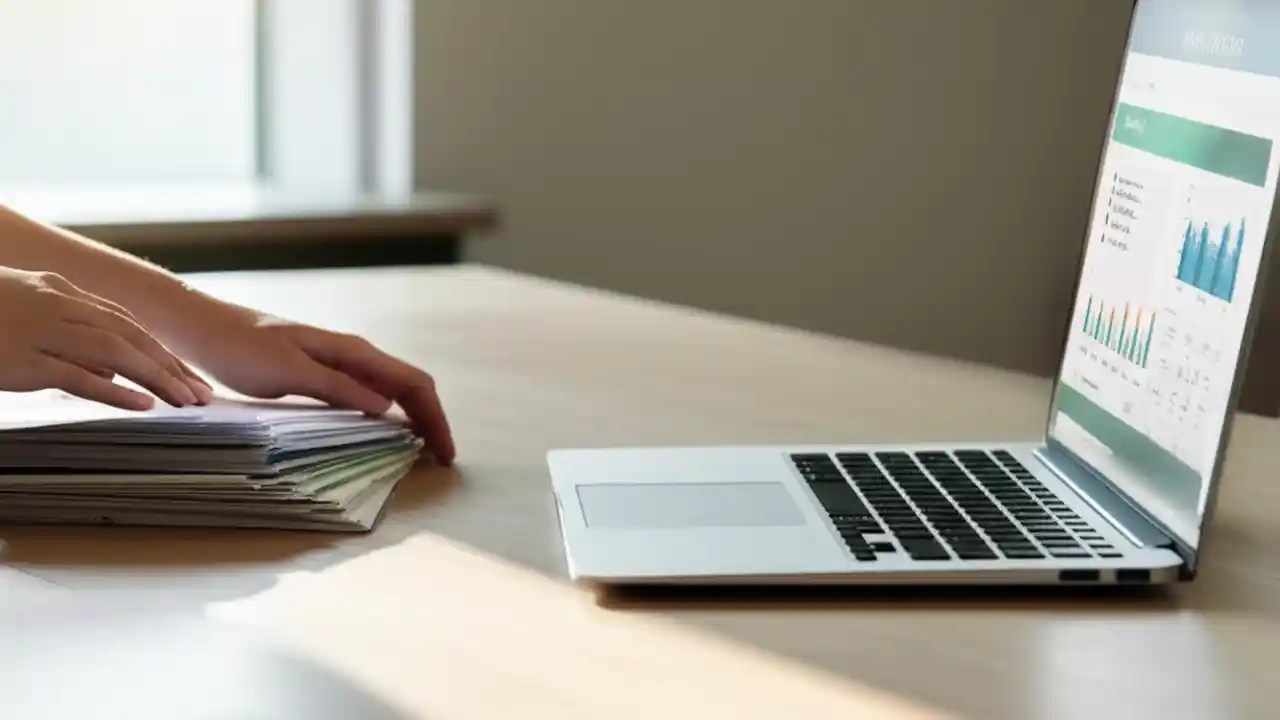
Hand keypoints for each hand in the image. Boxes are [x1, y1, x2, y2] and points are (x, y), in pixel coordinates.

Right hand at [0, 268, 211, 409]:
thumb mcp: (27, 318)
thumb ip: (68, 339)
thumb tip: (110, 369)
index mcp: (60, 292)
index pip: (126, 322)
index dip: (161, 349)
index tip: (188, 375)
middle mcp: (57, 305)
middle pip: (131, 335)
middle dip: (172, 365)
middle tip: (202, 394)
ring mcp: (40, 330)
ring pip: (115, 352)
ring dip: (157, 377)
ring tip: (186, 401)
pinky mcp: (21, 359)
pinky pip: (77, 375)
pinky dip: (114, 389)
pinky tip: (143, 405)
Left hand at [185, 305, 455, 463]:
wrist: (205, 329)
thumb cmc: (241, 348)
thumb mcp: (290, 371)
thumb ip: (338, 388)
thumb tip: (388, 409)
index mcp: (353, 352)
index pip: (413, 383)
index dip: (435, 418)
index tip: (445, 453)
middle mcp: (354, 356)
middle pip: (411, 388)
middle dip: (432, 422)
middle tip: (441, 460)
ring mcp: (341, 366)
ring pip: (393, 393)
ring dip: (413, 420)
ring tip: (423, 453)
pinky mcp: (325, 376)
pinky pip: (369, 398)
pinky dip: (387, 419)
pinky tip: (384, 437)